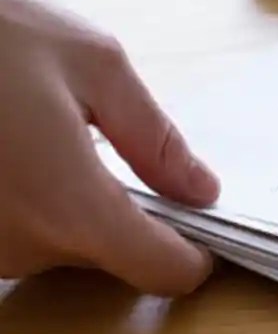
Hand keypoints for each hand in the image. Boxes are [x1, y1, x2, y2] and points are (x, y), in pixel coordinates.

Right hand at [0, 0, 219, 294]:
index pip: (161, 270)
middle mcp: (18, 246)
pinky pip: (7, 230)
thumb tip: (200, 188)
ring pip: (53, 242)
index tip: (202, 226)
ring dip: (64, 200)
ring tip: (41, 129)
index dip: (193, 253)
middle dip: (124, 209)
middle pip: (107, 254)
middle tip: (107, 141)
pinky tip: (11, 144)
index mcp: (71, 207)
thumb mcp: (93, 63)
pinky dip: (21, 197)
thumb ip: (154, 137)